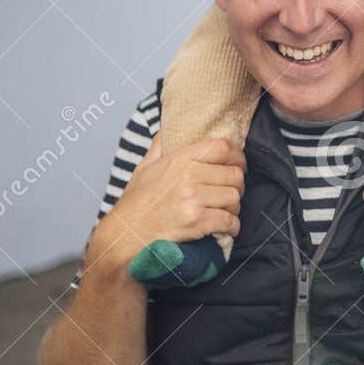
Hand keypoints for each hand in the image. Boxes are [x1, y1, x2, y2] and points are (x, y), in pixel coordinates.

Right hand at [85, 134, 244, 280]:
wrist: (125, 235)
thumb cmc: (136, 203)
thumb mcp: (145, 168)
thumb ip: (159, 147)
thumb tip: (167, 129)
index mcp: (179, 160)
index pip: (222, 147)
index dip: (237, 156)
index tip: (238, 164)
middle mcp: (189, 176)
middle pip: (234, 175)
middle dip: (237, 185)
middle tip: (231, 193)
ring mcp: (193, 199)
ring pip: (234, 198)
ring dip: (234, 207)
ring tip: (226, 211)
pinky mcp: (196, 221)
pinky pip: (229, 220)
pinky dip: (232, 226)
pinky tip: (227, 228)